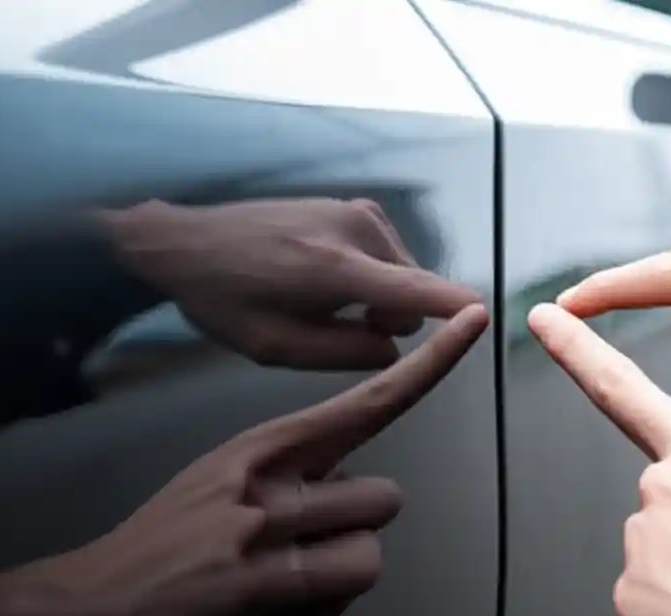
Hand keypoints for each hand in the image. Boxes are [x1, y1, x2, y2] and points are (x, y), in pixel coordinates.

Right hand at [34, 304, 486, 615]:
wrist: (87, 599)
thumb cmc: (168, 545)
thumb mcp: (224, 485)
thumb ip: (292, 479)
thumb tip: (351, 495)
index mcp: (264, 445)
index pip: (365, 399)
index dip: (428, 365)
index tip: (472, 320)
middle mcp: (268, 473)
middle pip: (384, 495)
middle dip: (354, 537)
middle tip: (299, 561)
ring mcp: (262, 524)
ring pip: (372, 544)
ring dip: (338, 581)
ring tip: (284, 594)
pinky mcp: (259, 579)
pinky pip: (345, 585)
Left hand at [101, 197, 480, 368]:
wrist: (184, 242)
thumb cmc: (225, 300)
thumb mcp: (277, 347)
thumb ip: (346, 355)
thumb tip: (393, 349)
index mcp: (337, 268)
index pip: (417, 291)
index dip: (456, 310)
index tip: (486, 318)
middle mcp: (356, 229)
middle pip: (411, 291)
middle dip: (387, 318)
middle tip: (328, 327)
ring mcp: (354, 211)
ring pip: (401, 274)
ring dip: (377, 298)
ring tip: (318, 303)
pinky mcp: (350, 205)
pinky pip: (384, 255)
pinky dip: (367, 275)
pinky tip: (321, 280)